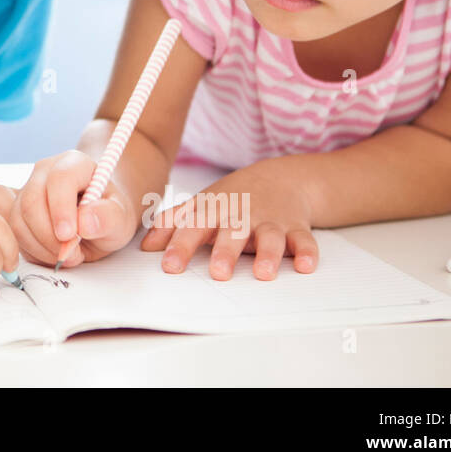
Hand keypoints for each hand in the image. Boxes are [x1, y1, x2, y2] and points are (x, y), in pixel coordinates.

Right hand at [7, 149, 139, 267]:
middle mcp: (45, 172)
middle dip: (49, 235)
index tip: (70, 235)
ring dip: (42, 246)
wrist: (95, 222)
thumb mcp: (121, 219)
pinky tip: (54, 252)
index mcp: (74, 164)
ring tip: (68, 254)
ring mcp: (27, 190)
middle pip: (32, 200)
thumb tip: (86, 222)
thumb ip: (109, 217)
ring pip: (19, 219)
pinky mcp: (17, 210)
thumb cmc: (107, 215)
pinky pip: (15, 233)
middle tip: (72, 254)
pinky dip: (34, 250)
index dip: (61, 207)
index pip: (59, 178)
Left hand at [140, 163, 318, 279]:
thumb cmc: (232, 198)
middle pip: (232, 233)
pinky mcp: (296, 227)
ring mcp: (270, 221)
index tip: (168, 266)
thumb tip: (143, 246)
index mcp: (215, 212)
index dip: (180, 246)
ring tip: (264, 273)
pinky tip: (305, 266)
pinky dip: (307, 252)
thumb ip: (172, 224)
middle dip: (225, 252)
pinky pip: (304, 240)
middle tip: (218, 273)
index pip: (193, 228)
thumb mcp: (201, 205)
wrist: (280, 178)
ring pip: (270, 237)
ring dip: (268, 254)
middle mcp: (242, 216)